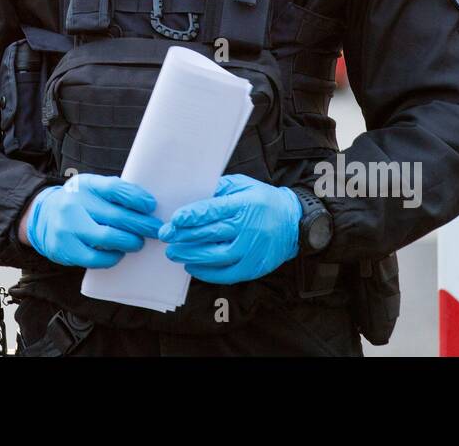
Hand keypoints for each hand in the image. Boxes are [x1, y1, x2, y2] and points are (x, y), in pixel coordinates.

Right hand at [26, 173, 161, 268]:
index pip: (113, 188)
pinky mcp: (64, 249)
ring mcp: (67, 227)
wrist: (42, 217)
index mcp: (85, 185)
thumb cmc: (79, 203)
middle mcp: (73, 204)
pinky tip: (119, 253)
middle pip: (115, 215)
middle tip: (156, 230)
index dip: (135, 197)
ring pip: (107, 238)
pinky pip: (95, 258)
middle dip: (141, 225)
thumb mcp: (92, 189)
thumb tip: (147, 205)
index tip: (151, 205)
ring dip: (129, 242)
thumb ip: (115, 193)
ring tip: (138, 243)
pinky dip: (112, 257)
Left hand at [158, 174, 301, 284]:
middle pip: (211, 234)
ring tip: (173, 252)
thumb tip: (191, 195)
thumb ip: (219, 189)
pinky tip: (192, 267)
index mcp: (244, 205)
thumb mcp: (243, 185)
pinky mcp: (254, 267)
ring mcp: (252, 250)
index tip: (174, 219)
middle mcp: (248, 228)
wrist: (294, 223)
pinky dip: (207, 272)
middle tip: (164, 236)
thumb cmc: (262, 201)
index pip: (213, 210)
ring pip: (216, 256)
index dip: (192, 215)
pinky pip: (226, 274)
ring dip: (191, 255)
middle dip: (184, 236)